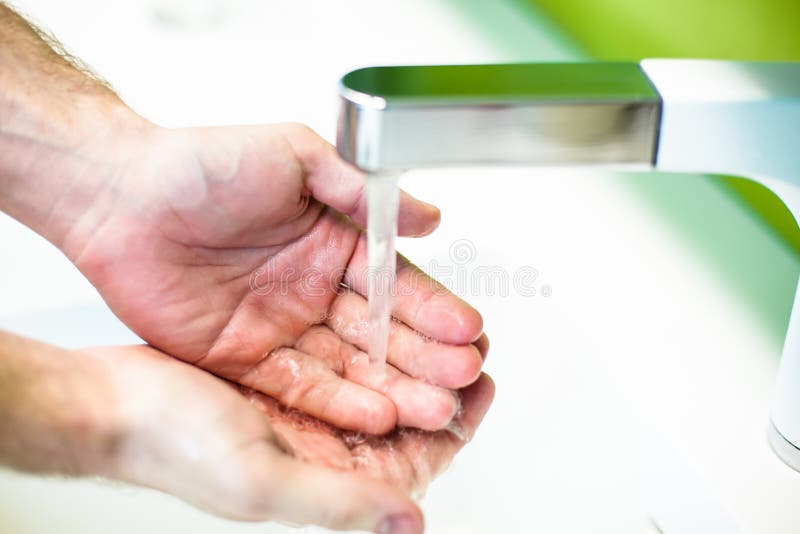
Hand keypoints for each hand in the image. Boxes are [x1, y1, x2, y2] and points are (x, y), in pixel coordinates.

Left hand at [65, 123, 487, 433]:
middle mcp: (312, 289)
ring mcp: (280, 327)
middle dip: (425, 356)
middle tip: (464, 377)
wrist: (120, 196)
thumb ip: (362, 191)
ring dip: (395, 387)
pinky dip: (339, 403)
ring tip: (437, 406)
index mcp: (332, 242)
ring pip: (347, 366)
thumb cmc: (203, 164)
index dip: (432, 308)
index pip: (393, 283)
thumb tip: (431, 217)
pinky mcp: (243, 359)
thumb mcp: (296, 157)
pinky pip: (298, 386)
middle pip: (379, 333)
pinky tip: (379, 416)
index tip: (468, 330)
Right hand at [77, 344, 494, 532]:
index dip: (453, 428)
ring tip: (441, 327)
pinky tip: (387, 313)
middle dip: (439, 384)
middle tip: (469, 349)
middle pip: (403, 418)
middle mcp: (320, 448)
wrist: (112, 401)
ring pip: (378, 380)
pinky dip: (369, 335)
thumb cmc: (171, 447)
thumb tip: (410, 523)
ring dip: (411, 355)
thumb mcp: (263, 482)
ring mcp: (304, 408)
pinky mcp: (286, 374)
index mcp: (323, 482)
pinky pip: (343, 352)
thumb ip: (341, 502)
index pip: (411, 463)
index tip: (480, 388)